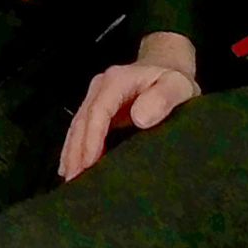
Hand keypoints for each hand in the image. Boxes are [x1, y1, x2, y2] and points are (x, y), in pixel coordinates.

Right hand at [58, 32, 199, 180]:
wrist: (166, 66)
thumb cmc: (173, 81)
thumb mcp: (178, 86)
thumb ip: (163, 98)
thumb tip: (139, 118)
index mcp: (116, 81)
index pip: (98, 111)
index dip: (92, 138)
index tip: (89, 163)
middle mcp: (100, 87)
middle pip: (82, 120)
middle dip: (76, 151)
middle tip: (74, 181)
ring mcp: (95, 97)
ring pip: (77, 126)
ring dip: (71, 152)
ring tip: (70, 180)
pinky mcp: (97, 109)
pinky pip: (82, 129)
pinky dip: (74, 148)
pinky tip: (70, 167)